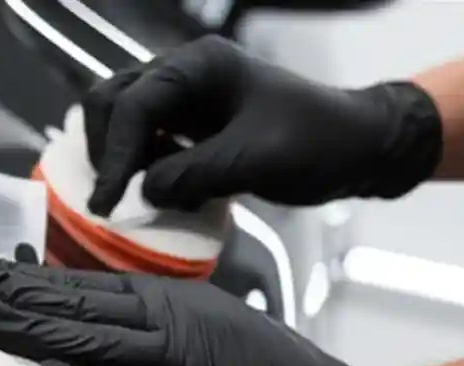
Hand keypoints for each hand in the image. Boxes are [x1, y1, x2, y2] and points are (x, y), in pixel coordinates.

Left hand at [0, 253, 415, 365]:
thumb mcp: (209, 340)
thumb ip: (149, 336)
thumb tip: (77, 334)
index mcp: (173, 305)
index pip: (80, 284)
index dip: (17, 276)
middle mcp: (177, 324)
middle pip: (78, 302)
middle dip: (7, 291)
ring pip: (99, 342)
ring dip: (34, 330)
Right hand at [84, 36, 442, 213]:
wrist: (357, 147)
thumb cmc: (317, 142)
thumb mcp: (254, 161)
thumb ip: (193, 175)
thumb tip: (143, 193)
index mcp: (200, 65)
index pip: (132, 104)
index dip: (113, 154)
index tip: (107, 202)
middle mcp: (183, 73)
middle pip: (110, 101)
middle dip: (106, 151)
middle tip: (113, 199)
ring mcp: (183, 97)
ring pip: (120, 121)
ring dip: (120, 159)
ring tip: (141, 195)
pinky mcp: (189, 125)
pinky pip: (143, 140)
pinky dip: (140, 167)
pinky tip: (164, 191)